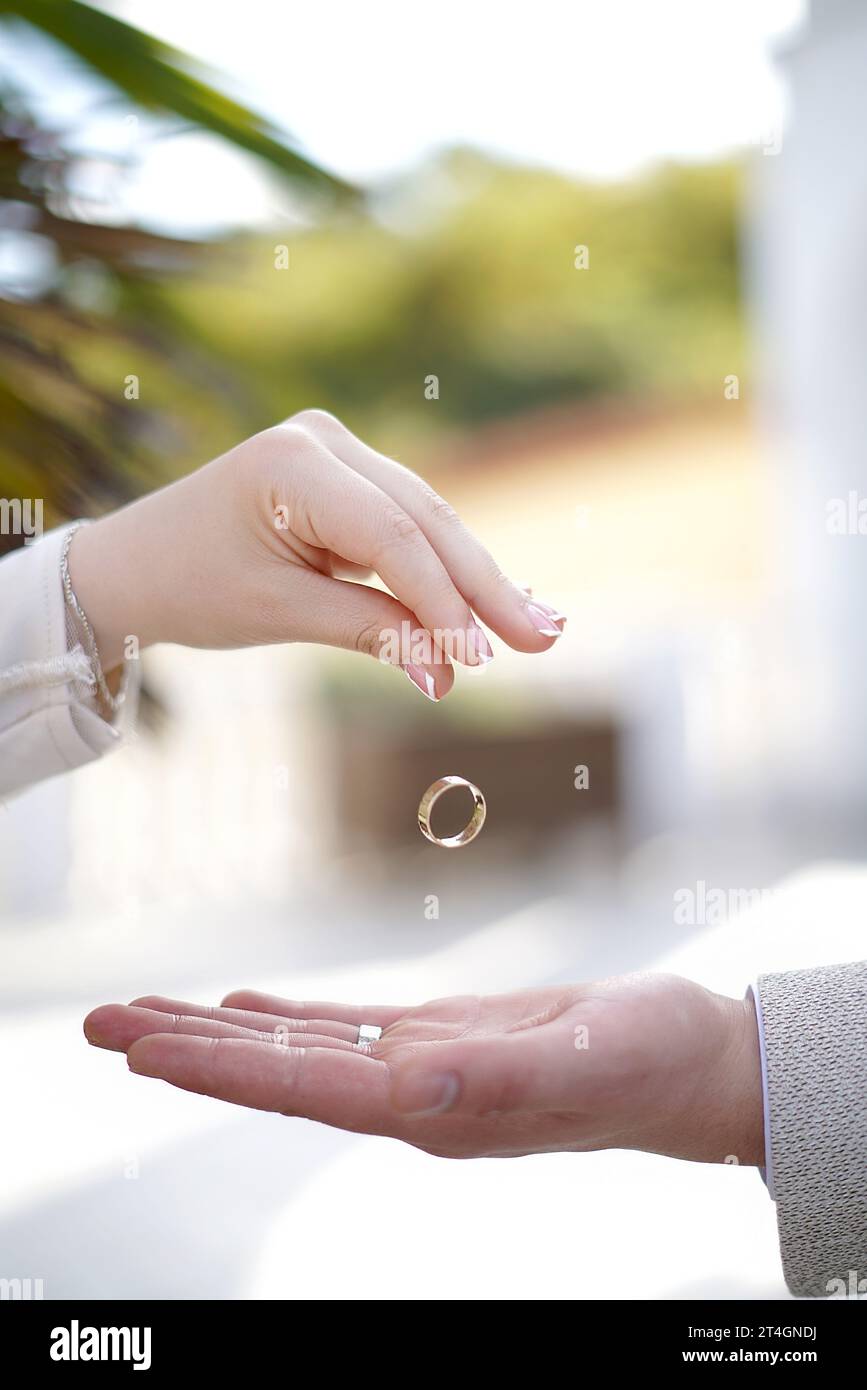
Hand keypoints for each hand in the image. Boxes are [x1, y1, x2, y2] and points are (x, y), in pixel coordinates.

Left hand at [68, 410, 564, 698]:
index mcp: (295, 462)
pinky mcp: (349, 479)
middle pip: (426, 521)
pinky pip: (409, 527)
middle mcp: (325, 441)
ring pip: (427, 523)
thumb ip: (369, 632)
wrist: (138, 563)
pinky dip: (444, 572)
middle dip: (484, 588)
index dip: (445, 601)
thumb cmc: (193, 585)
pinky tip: (493, 604)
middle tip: (544, 640)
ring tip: (537, 630)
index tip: (481, 658)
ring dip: (476, 582)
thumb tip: (447, 675)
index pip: (395, 537)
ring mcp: (340, 453)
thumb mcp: (278, 612)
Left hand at [83, 973, 763, 1165]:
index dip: (222, 1072)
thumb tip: (413, 1088)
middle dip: (186, 1049)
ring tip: (144, 1014)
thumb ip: (503, 1081)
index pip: (304, 1090)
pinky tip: (243, 1006)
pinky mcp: (439, 1039)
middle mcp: (410, 1096)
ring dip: (218, 1030)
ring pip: (296, 1048)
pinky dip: (282, 1017)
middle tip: (99, 1022)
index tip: (145, 1054)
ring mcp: (420, 1069)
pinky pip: (340, 1029)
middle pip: (275, 1073)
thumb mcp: (589, 1061)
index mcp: (435, 1108)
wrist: (691, 1064)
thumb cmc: (653, 1061)